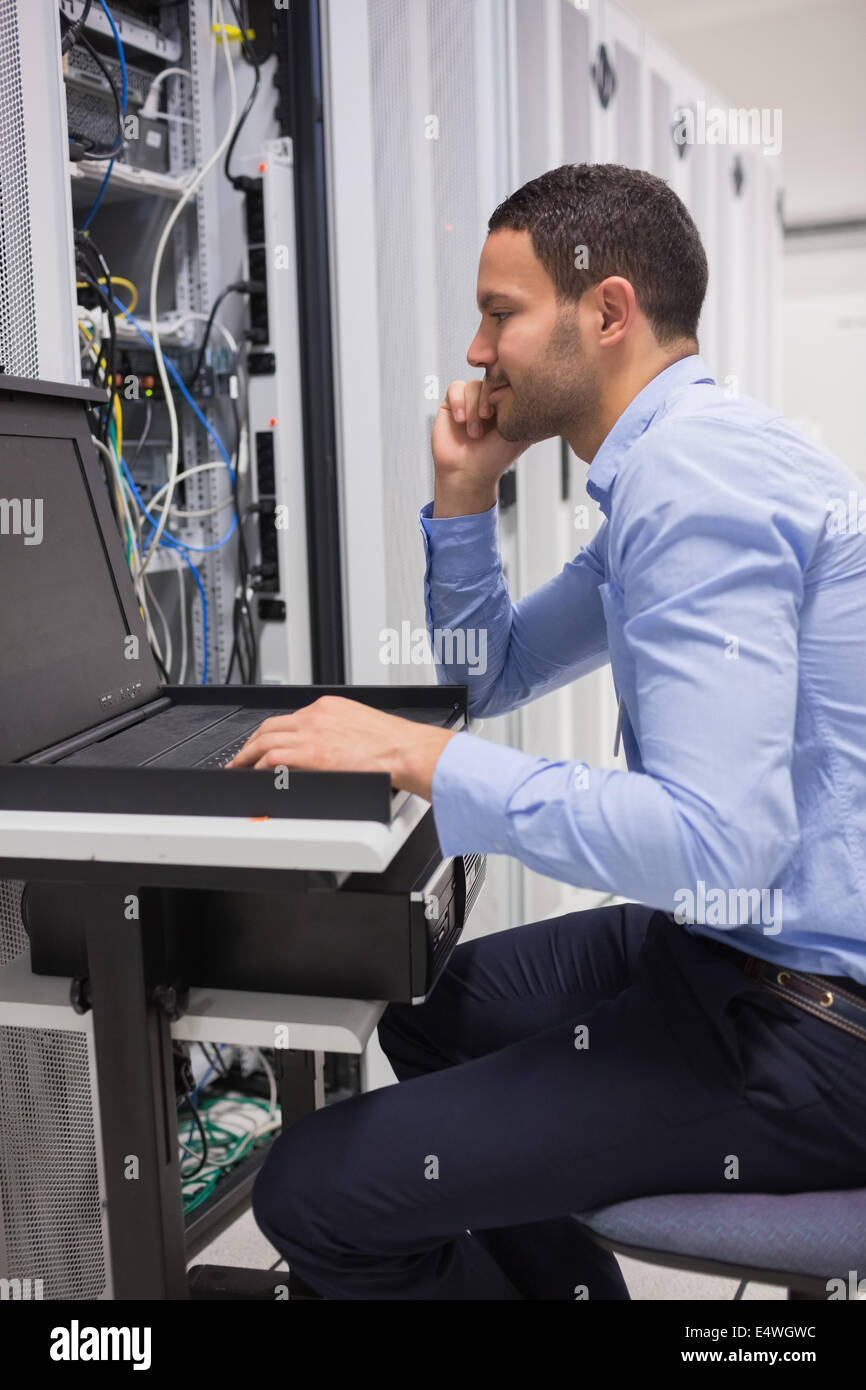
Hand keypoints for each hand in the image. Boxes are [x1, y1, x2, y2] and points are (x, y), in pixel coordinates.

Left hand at [224, 694, 457, 800]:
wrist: (406, 751)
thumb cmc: (395, 746)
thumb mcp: (364, 728)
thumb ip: (342, 734)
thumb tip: (334, 751)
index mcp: (330, 707)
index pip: (292, 717)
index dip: (274, 733)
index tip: (268, 743)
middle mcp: (316, 715)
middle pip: (271, 725)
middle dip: (252, 741)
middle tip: (242, 755)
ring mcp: (311, 732)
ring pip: (264, 738)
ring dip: (247, 754)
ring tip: (238, 767)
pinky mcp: (309, 752)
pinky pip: (271, 756)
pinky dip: (258, 765)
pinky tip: (253, 774)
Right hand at [431, 378, 527, 514]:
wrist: (467, 473)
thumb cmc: (494, 458)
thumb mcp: (519, 432)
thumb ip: (528, 410)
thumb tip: (544, 391)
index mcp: (507, 405)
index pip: (509, 381)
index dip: (506, 389)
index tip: (504, 411)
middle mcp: (489, 401)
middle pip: (490, 378)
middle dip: (489, 397)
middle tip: (488, 417)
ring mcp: (470, 401)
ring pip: (473, 385)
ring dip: (473, 407)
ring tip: (474, 431)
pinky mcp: (451, 404)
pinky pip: (455, 388)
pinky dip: (459, 403)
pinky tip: (461, 420)